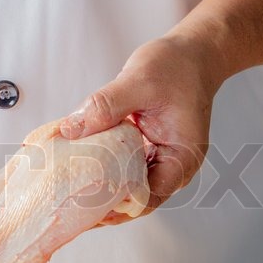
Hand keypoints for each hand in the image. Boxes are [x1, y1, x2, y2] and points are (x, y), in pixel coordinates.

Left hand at [60, 33, 224, 222]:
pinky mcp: (146, 149)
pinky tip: (78, 165)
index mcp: (181, 158)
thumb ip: (105, 106)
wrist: (194, 53)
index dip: (116, 209)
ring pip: (126, 185)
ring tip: (68, 192)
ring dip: (100, 187)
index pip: (147, 199)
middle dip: (102, 204)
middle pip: (134, 199)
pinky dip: (102, 167)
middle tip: (68, 206)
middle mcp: (172, 165)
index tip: (86, 209)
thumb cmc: (178, 66)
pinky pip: (122, 166)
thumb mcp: (139, 81)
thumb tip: (70, 129)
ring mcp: (159, 159)